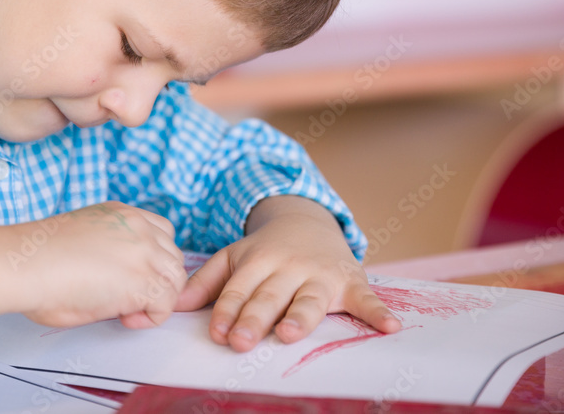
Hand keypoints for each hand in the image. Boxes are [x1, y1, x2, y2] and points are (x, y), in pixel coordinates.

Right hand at [19, 201, 186, 328]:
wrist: (26, 265)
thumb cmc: (37, 259)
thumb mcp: (84, 238)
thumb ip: (109, 251)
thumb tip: (116, 280)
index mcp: (120, 213)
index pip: (160, 232)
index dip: (150, 260)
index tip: (126, 278)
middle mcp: (137, 226)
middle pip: (172, 257)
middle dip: (156, 281)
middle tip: (127, 299)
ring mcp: (144, 251)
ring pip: (174, 280)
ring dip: (156, 299)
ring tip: (125, 310)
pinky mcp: (144, 280)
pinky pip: (166, 305)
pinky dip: (150, 317)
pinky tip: (123, 317)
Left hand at [175, 195, 400, 350]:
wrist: (310, 221)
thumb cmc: (266, 251)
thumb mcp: (234, 257)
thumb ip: (207, 281)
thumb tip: (173, 304)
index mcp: (257, 261)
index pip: (238, 291)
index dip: (227, 312)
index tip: (218, 333)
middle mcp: (288, 267)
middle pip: (269, 297)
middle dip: (255, 319)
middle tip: (242, 342)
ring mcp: (320, 275)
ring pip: (309, 300)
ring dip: (301, 316)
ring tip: (291, 333)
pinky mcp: (350, 282)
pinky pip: (367, 299)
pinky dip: (379, 313)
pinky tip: (390, 327)